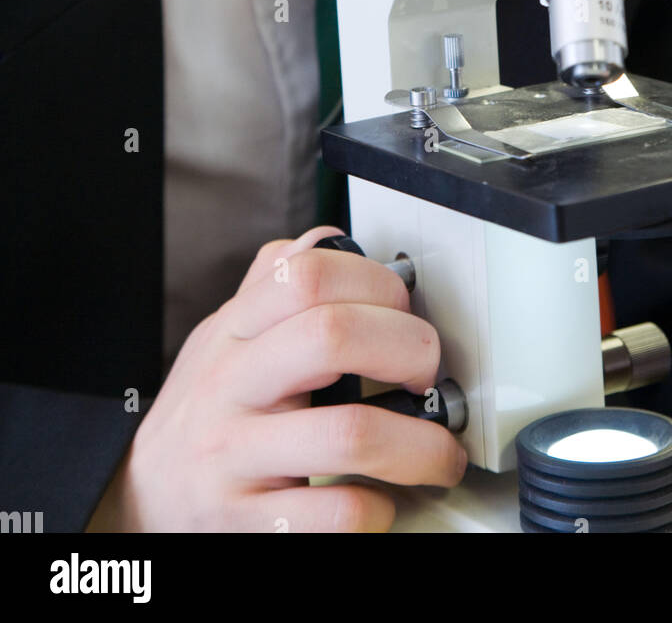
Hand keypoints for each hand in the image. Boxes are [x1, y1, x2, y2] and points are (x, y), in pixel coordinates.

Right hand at [93, 226, 466, 531]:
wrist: (141, 496)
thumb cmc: (201, 411)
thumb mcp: (224, 334)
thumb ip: (273, 285)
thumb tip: (331, 240)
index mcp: (236, 331)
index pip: (309, 273)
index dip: (378, 283)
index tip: (406, 310)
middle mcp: (233, 386)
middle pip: (332, 336)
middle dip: (409, 348)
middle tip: (427, 372)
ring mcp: (238, 457)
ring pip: (348, 435)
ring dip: (418, 446)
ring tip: (437, 452)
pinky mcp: (248, 524)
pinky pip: (332, 515)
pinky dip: (375, 510)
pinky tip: (380, 502)